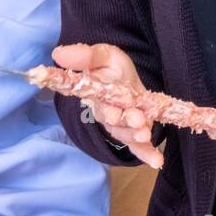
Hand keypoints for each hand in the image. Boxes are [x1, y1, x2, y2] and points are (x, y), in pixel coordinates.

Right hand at [51, 43, 162, 168]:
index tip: (111, 112)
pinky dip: (147, 154)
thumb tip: (58, 53)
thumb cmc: (112, 71)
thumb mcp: (103, 56)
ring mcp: (120, 126)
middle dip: (125, 122)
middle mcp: (107, 113)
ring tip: (145, 134)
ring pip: (125, 134)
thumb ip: (85, 56)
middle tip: (136, 120)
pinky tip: (157, 162)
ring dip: (136, 136)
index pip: (94, 102)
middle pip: (113, 120)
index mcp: (96, 95)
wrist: (126, 81)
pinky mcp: (134, 134)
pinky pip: (138, 147)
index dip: (103, 108)